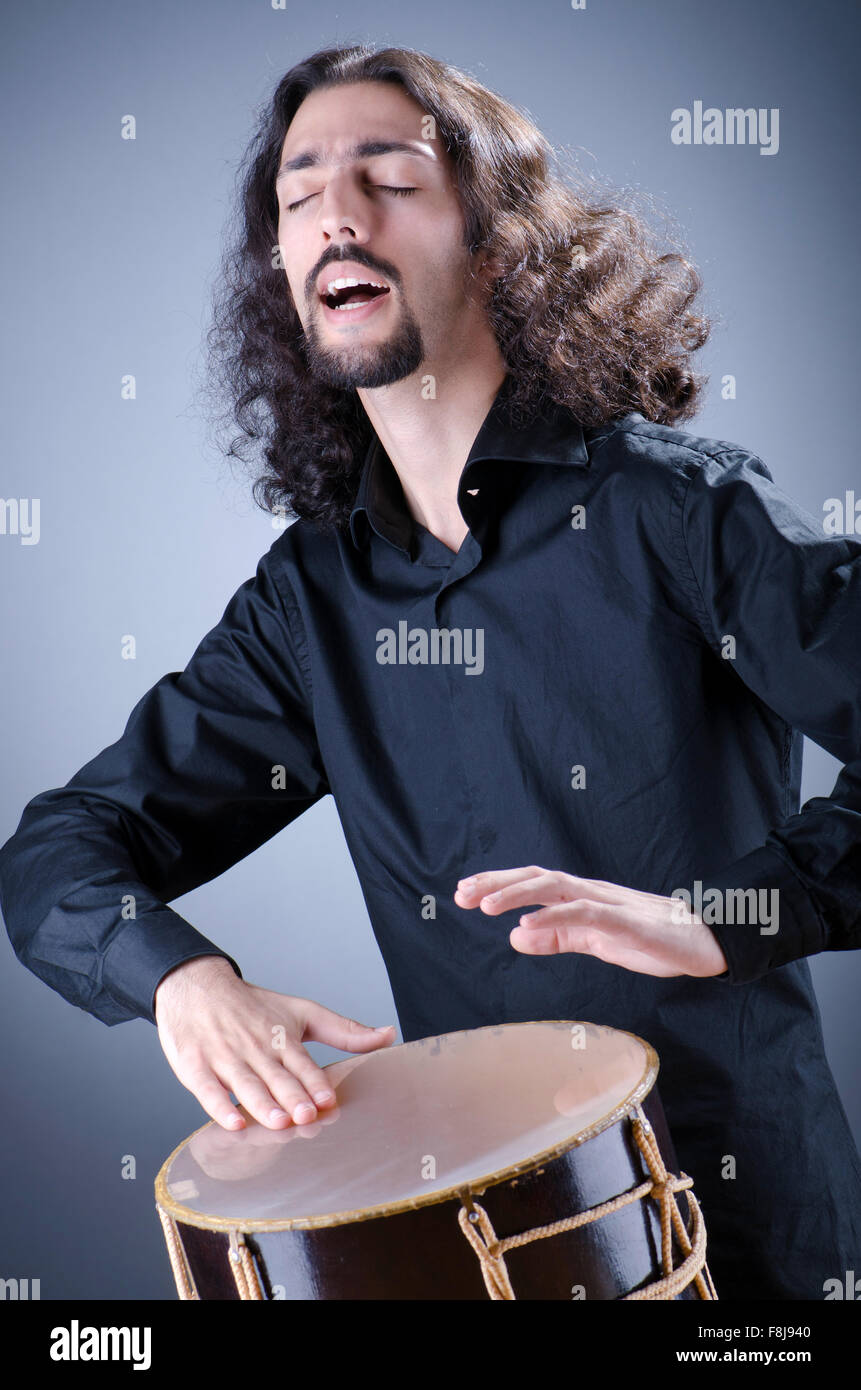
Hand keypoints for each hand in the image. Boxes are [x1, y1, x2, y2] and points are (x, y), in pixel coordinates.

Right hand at [154, 955, 395, 1131]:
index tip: (328, 1101)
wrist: (197, 986)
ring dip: (262, 1103)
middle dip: (292, 1096)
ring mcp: (224, 1057)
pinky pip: (207, 1090)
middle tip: (307, 1116)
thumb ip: (345, 1031)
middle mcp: (255, 1048)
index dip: (314, 1082)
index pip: (301, 1063)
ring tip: (279, 1121)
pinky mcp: (195, 1066)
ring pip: (245, 1084)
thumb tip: (389, 1035)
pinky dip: (219, 1106)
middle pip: (275, 1076)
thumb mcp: (303, 1011)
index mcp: (282, 1037)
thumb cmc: (254, 1005)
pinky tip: (233, 1122)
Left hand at [454, 866, 727, 977]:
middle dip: (496, 883)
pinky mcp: (625, 921)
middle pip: (535, 877)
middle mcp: (589, 892)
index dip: (497, 884)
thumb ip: (557, 938)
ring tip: (484, 906)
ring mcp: (607, 903)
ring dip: (516, 894)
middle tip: (460, 894)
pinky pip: (583, 914)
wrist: (705, 942)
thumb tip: (515, 938)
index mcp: (581, 897)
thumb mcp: (595, 941)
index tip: (464, 892)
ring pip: (554, 887)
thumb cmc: (651, 938)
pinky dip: (552, 917)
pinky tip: (526, 926)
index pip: (532, 883)